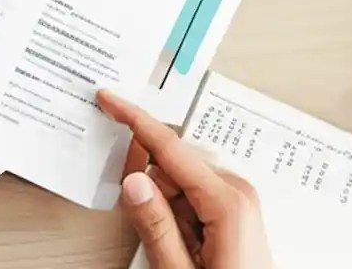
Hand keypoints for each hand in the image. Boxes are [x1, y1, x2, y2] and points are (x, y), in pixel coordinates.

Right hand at [98, 90, 271, 268]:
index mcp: (227, 202)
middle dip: (150, 188)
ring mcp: (239, 202)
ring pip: (181, 185)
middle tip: (145, 227)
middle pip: (173, 167)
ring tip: (173, 250)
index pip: (170, 148)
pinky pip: (194, 199)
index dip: (135, 120)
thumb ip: (155, 224)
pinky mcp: (236, 213)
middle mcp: (237, 194)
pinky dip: (178, 216)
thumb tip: (135, 182)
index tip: (111, 100)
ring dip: (166, 209)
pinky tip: (181, 245)